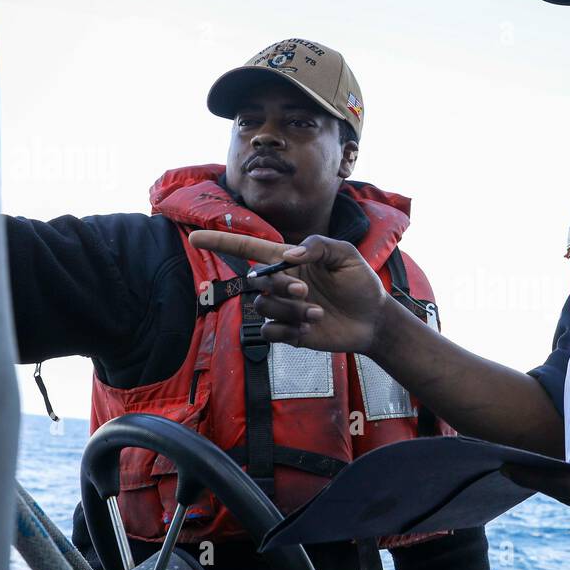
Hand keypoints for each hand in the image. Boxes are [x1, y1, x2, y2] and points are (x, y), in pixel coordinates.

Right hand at [187, 230, 388, 352]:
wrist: (374, 319)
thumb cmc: (360, 283)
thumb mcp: (346, 254)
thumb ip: (318, 246)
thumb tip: (288, 255)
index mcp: (290, 260)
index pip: (249, 248)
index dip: (222, 242)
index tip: (195, 237)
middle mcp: (282, 284)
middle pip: (258, 282)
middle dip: (280, 286)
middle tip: (306, 292)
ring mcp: (284, 309)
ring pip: (263, 308)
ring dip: (290, 310)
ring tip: (318, 313)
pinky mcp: (289, 332)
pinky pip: (269, 332)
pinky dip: (287, 330)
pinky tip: (310, 328)